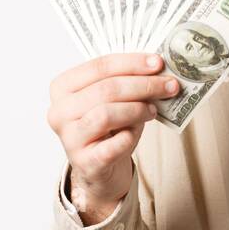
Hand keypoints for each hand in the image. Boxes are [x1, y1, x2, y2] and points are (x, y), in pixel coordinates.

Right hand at [46, 53, 180, 221]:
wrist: (99, 167)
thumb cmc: (108, 126)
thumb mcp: (112, 99)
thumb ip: (127, 81)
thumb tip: (159, 70)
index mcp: (62, 87)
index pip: (99, 67)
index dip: (132, 63)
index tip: (158, 63)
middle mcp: (59, 111)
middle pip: (106, 89)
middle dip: (143, 85)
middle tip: (169, 86)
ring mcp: (70, 138)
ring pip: (106, 114)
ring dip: (137, 109)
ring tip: (153, 110)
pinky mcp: (85, 162)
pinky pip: (114, 144)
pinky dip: (131, 135)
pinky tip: (138, 131)